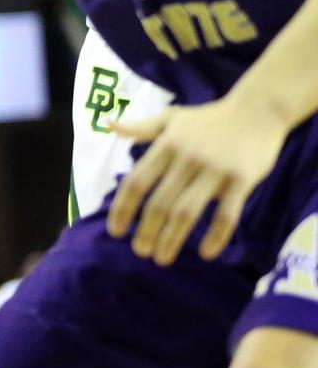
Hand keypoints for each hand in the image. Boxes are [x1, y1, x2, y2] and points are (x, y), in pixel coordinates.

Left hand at [106, 98, 290, 263]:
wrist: (259, 109)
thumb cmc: (209, 118)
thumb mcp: (172, 117)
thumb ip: (141, 127)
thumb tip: (108, 125)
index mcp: (166, 145)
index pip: (136, 182)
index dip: (123, 209)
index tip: (116, 231)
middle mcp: (186, 158)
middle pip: (159, 203)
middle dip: (146, 231)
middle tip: (139, 252)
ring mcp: (214, 170)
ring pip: (187, 212)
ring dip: (172, 239)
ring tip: (161, 258)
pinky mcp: (241, 180)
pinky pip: (227, 215)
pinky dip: (216, 236)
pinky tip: (205, 253)